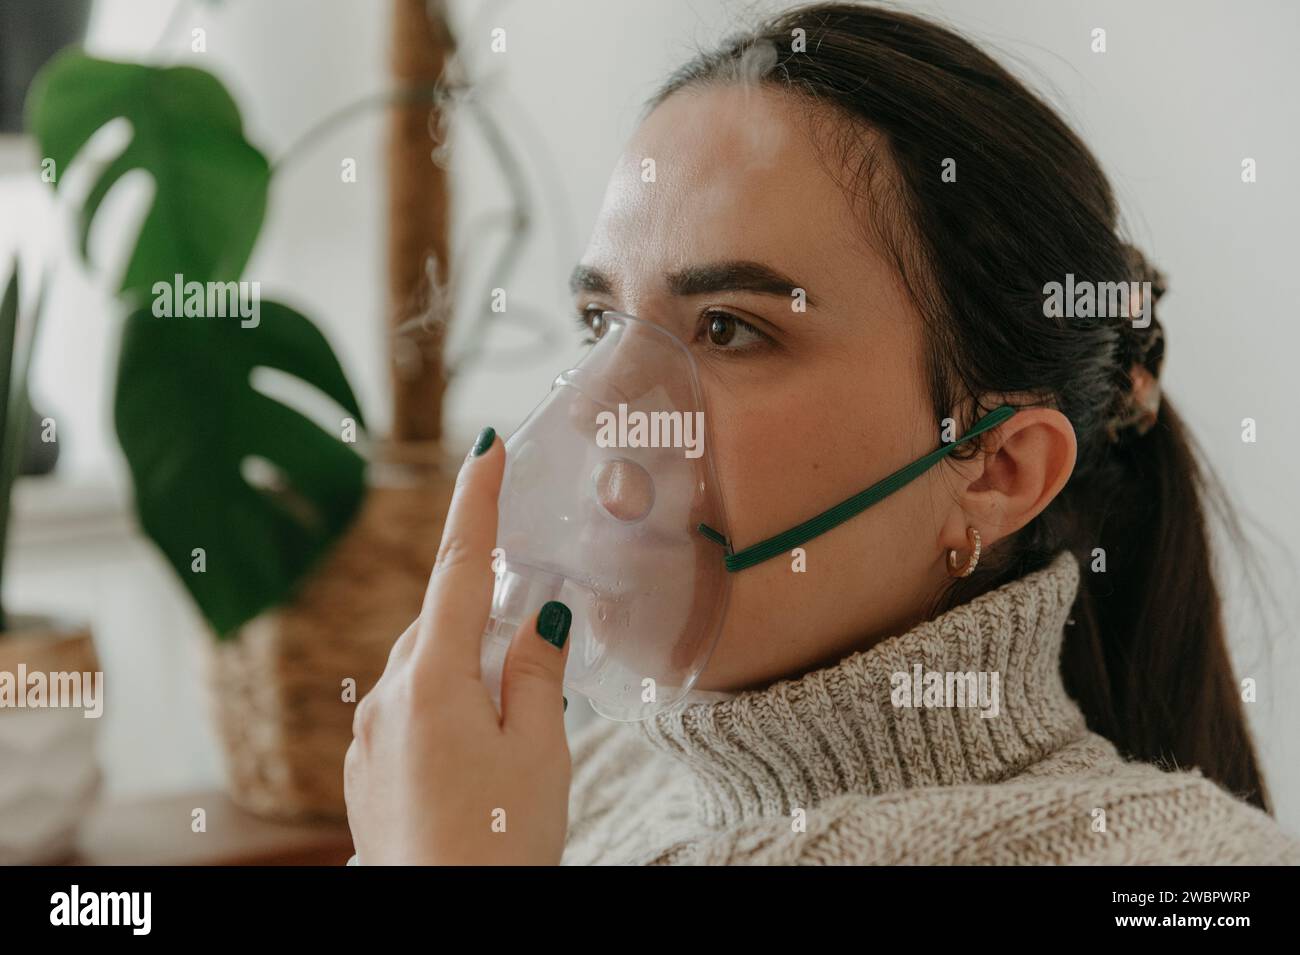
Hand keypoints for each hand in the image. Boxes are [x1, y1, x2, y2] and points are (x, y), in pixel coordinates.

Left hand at [343, 428, 572, 864]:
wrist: (440, 918)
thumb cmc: (497, 839)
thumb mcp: (540, 748)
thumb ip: (536, 669)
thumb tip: (539, 611)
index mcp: (435, 678)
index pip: (458, 566)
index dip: (476, 502)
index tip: (485, 447)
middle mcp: (389, 695)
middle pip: (441, 620)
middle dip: (483, 611)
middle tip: (533, 637)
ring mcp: (368, 734)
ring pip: (424, 666)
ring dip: (465, 665)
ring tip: (511, 718)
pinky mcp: (365, 768)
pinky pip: (407, 708)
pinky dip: (443, 704)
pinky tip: (473, 753)